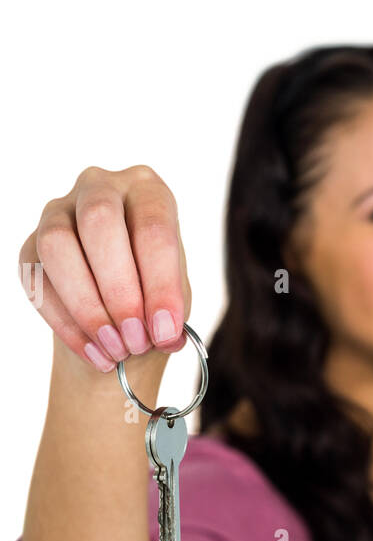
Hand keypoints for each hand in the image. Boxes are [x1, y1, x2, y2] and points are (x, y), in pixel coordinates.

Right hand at [18, 163, 192, 373]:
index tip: (165, 331)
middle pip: (99, 222)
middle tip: (135, 338)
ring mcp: (58, 212)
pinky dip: (67, 324)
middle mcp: (100, 188)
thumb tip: (166, 334)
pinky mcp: (30, 244)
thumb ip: (172, 311)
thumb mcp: (175, 298)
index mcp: (147, 191)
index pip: (153, 228)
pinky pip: (36, 278)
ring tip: (115, 349)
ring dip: (87, 306)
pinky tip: (94, 352)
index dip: (160, 284)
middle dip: (119, 290)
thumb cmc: (153, 292)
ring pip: (58, 245)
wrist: (117, 310)